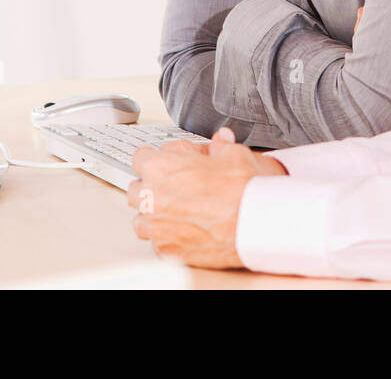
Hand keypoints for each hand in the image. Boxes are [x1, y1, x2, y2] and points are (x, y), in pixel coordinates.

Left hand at [127, 128, 286, 268]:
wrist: (254, 224)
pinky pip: (156, 242)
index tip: (165, 163)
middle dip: (151, 187)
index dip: (155, 159)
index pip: (140, 158)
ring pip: (141, 218)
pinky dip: (167, 237)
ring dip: (154, 214)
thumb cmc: (242, 188)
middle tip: (173, 187)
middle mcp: (152, 196)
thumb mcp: (233, 153)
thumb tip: (221, 140)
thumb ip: (220, 145)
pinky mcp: (166, 249)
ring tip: (176, 212)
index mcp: (162, 167)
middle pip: (136, 189)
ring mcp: (157, 225)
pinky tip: (184, 231)